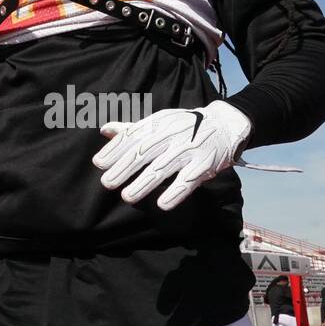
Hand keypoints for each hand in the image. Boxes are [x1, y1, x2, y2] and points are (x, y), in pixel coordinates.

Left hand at [92, 100, 251, 209]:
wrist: (225, 124)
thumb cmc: (186, 126)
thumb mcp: (161, 122)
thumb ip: (134, 129)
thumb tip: (105, 130)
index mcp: (160, 123)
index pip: (134, 135)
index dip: (116, 149)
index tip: (99, 163)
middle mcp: (173, 134)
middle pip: (145, 152)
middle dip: (124, 167)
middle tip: (107, 183)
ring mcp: (189, 149)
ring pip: (163, 168)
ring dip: (144, 183)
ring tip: (127, 196)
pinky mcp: (204, 164)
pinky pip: (188, 180)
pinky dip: (175, 193)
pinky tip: (162, 204)